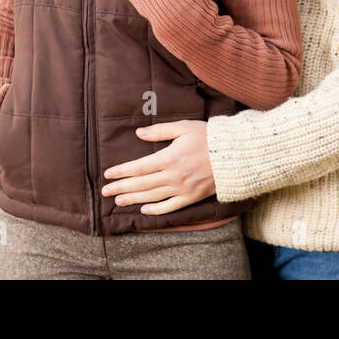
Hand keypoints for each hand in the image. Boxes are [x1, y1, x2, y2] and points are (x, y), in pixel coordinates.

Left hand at [100, 120, 216, 213]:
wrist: (233, 155)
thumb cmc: (208, 137)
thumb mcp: (183, 127)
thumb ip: (159, 131)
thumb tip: (139, 133)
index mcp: (169, 158)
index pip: (139, 167)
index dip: (121, 172)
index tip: (107, 174)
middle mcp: (173, 176)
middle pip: (141, 184)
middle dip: (121, 188)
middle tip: (105, 191)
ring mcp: (182, 189)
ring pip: (152, 197)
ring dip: (133, 199)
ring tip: (118, 201)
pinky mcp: (191, 197)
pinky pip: (170, 207)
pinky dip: (156, 210)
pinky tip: (144, 211)